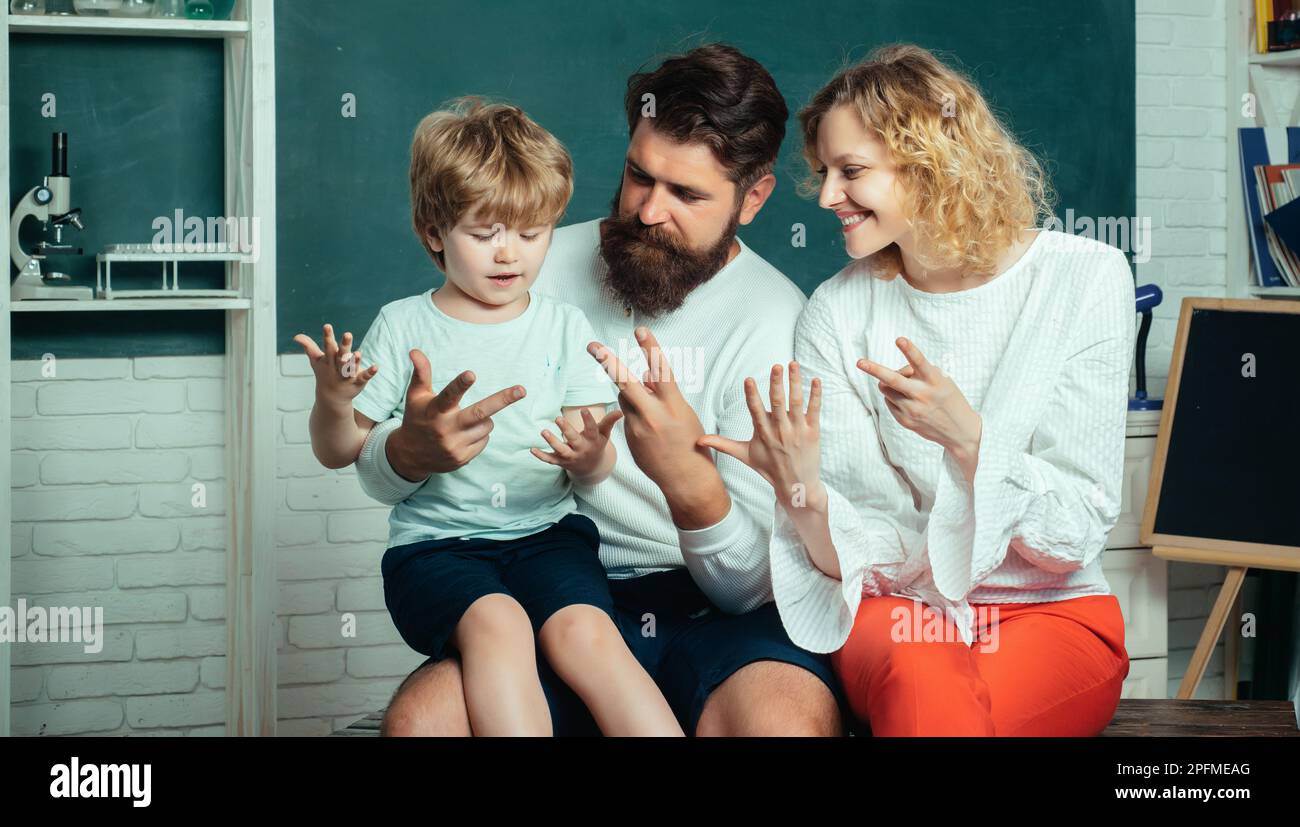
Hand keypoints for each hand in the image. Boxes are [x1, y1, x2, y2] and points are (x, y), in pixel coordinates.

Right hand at [294, 323, 377, 404]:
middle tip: (348, 334)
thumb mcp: (316, 360)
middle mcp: (338, 367)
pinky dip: (370, 372)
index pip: (328, 346)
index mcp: (329, 359)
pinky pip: (364, 377)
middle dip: (344, 346)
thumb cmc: (324, 372)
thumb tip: (296, 336)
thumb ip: (308, 347)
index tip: (327, 325)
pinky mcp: (358, 381)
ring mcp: (348, 375)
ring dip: (354, 361)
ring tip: (357, 353)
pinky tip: (376, 367)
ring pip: (351, 368)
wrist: (331, 397)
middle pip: (341, 355)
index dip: (327, 336)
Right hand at [389, 348, 525, 478]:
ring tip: (465, 420)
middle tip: (522, 390)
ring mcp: (455, 445)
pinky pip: (485, 440)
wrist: (411, 456)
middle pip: (480, 413)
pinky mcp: (462, 458)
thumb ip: (421, 373)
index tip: (472, 374)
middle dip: (502, 400)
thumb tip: (415, 350)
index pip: (448, 395)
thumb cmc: (417, 418)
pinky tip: (464, 435)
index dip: (460, 384)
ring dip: (484, 419)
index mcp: (434, 410)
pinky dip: (480, 435)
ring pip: (487, 425)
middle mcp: (445, 429)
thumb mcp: (416, 396)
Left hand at [530, 408, 623, 479]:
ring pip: (561, 450)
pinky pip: (550, 460)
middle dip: (566, 430)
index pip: (592, 430)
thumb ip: (609, 421)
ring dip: (552, 442)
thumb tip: (620, 410)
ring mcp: (570, 456)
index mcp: (592, 441)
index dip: (588, 420)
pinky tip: (532, 449)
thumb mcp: (604, 434)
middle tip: (558, 418)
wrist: (591, 468)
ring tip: (543, 431)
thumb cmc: (597, 444)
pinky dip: (541, 456)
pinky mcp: (560, 462)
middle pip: (573, 440)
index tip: (584, 409)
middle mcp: (581, 449)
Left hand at [588, 326, 727, 528]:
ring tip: (654, 413)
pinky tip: (651, 432)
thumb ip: (662, 392)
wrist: (686, 478)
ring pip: (625, 398)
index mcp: (673, 405)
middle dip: (608, 362)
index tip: (640, 330)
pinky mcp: (629, 438)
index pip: (661, 371)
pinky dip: (636, 414)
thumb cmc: (690, 440)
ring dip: (633, 395)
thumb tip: (645, 374)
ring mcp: (638, 428)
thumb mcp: (682, 412)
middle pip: (626, 383)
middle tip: (591, 346)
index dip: (650, 348)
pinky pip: (627, 415)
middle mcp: (653, 415)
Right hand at [696, 362, 824, 511]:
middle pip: (778, 403)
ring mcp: (798, 431)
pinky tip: (816, 380)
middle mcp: (780, 431)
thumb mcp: (745, 456)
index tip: (748, 379)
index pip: (755, 410)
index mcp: (763, 433)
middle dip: (777, 383)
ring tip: (793, 364)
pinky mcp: (813, 432)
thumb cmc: (769, 468)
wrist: (797, 486)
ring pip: (796, 402)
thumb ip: (723, 444)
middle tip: (776, 366)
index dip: (752, 395)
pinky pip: (814, 410)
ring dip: (796, 382)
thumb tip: (699, 440)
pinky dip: (816, 395)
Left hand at [857, 337, 981, 478]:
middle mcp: (922, 395)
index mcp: (935, 381)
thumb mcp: (941, 380)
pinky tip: (909, 401)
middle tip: (859, 362)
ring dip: (888, 383)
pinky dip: (894, 397)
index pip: (920, 362)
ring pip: (886, 389)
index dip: (909, 349)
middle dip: (874, 369)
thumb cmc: (947, 398)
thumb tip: (889, 375)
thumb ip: (917, 374)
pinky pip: (889, 401)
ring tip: (904, 386)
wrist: (959, 430)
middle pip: (893, 380)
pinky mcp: (905, 420)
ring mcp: (912, 409)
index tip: (899, 339)